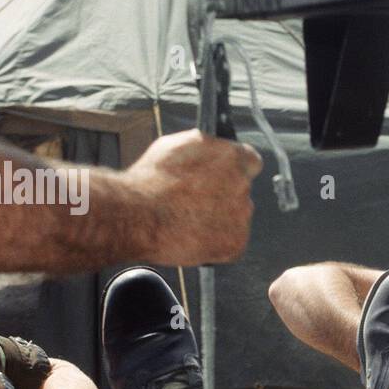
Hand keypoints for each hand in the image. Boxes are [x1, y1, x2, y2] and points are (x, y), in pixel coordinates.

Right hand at [124, 130, 262, 264]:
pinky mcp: (236, 243)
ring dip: (221, 219)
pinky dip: (217, 243)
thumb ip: (203, 147)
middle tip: (198, 201)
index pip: (250, 161)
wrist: (138, 217)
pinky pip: (231, 243)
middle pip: (242, 191)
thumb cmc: (150, 181)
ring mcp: (241, 216)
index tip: (224, 175)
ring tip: (190, 220)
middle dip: (225, 195)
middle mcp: (243, 185)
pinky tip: (194, 236)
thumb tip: (209, 147)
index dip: (235, 169)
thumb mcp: (176, 145)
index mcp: (232, 157)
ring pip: (237, 217)